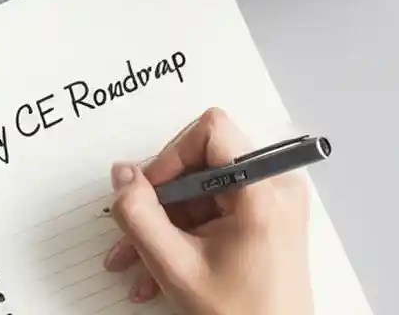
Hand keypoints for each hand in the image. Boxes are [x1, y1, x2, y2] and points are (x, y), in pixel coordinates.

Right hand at [104, 108, 313, 314]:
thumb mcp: (176, 266)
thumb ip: (140, 215)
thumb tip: (123, 176)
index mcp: (263, 191)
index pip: (211, 130)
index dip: (171, 155)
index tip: (149, 189)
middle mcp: (276, 186)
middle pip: (201, 162)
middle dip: (160, 200)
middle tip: (136, 230)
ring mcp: (273, 202)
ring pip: (201, 190)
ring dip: (165, 224)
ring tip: (137, 260)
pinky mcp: (265, 216)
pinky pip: (214, 208)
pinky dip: (184, 232)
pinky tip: (159, 267)